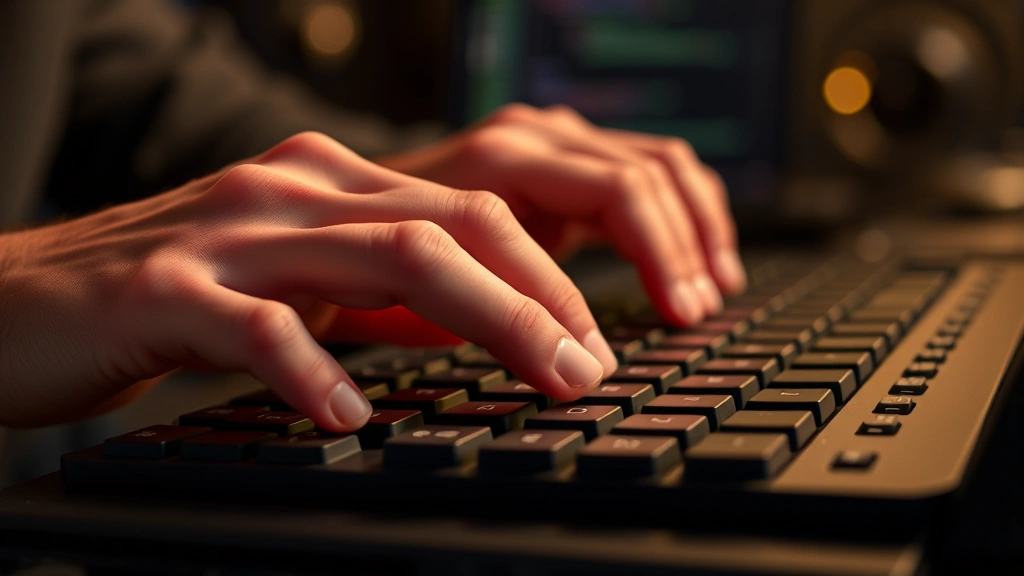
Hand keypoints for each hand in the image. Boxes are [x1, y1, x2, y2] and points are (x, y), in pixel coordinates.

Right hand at [0, 132, 617, 429]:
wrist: (19, 295)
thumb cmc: (171, 294)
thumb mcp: (294, 276)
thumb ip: (375, 289)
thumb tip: (478, 321)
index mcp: (327, 180)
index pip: (467, 210)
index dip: (543, 275)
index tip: (590, 341)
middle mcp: (291, 188)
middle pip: (447, 226)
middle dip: (536, 297)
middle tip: (589, 367)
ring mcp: (230, 233)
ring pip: (382, 258)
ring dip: (479, 318)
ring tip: (537, 378)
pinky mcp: (164, 290)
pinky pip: (259, 325)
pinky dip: (314, 368)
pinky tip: (350, 417)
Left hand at [377, 104, 745, 325]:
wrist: (342, 216)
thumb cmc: (374, 261)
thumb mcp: (419, 295)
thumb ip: (489, 314)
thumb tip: (564, 365)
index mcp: (501, 158)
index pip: (615, 192)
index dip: (656, 257)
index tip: (677, 318)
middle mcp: (532, 135)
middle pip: (645, 175)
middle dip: (681, 248)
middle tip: (693, 316)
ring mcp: (549, 140)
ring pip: (658, 163)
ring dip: (693, 228)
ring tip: (711, 292)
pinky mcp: (562, 161)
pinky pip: (646, 169)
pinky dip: (680, 213)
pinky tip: (696, 262)